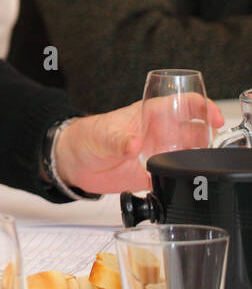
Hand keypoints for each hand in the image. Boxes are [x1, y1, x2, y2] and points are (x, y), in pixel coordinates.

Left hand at [54, 100, 225, 193]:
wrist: (73, 161)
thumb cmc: (87, 136)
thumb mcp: (102, 134)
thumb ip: (118, 140)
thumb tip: (133, 145)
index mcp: (150, 115)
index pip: (185, 104)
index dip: (204, 108)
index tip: (214, 118)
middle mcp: (159, 134)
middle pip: (196, 131)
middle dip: (207, 139)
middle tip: (205, 149)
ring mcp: (158, 153)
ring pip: (190, 155)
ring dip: (195, 161)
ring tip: (193, 167)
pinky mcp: (153, 174)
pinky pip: (175, 178)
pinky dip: (180, 181)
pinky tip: (179, 184)